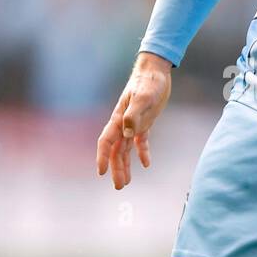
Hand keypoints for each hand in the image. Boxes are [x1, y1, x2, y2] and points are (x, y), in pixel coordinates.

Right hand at [96, 52, 171, 189]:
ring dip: (125, 165)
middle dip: (116, 168)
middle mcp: (123, 123)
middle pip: (116, 150)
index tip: (101, 172)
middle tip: (119, 187)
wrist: (156, 70)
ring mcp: (133, 123)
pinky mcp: (144, 122)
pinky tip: (145, 164)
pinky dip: (142, 152)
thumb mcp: (144, 97)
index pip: (106, 141)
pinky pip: (140, 141)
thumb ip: (134, 115)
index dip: (102, 157)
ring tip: (126, 182)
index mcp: (119, 118)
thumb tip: (127, 133)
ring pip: (125, 149)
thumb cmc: (148, 81)